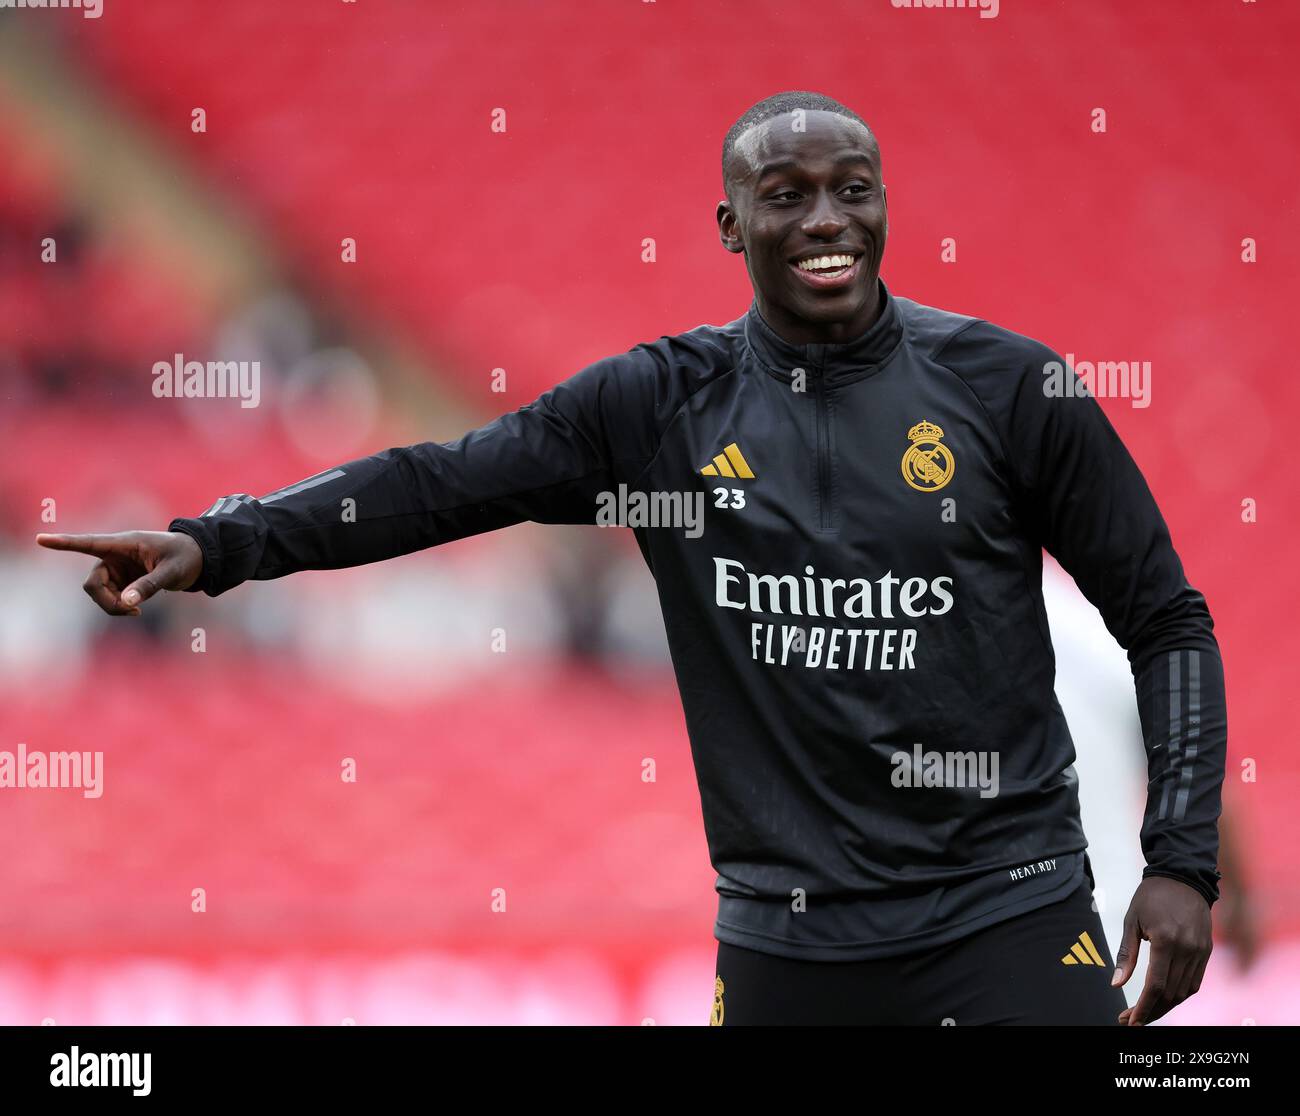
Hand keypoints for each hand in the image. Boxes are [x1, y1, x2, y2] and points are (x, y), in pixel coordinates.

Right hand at [36, 530, 203, 615]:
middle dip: (105, 600)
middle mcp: (114, 556)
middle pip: (92, 582)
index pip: (89, 543)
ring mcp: (115, 569)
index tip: (40, 539)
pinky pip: (109, 599)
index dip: (64, 543)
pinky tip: (136, 610)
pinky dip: (118, 608)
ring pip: (98, 593)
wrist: (197, 560)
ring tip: (136, 611)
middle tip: (131, 611)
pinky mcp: (120, 581)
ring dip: (112, 606)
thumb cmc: (185, 558)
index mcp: (125, 544)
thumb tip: (126, 603)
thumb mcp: (172, 572)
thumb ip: (150, 585)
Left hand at [1113, 876, 1212, 1024]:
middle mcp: (1187, 949)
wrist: (1183, 877)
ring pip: (1184, 992)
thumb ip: (1126, 954)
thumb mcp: (1131, 920)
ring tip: (1145, 1013)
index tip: (1130, 1021)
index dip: (1143, 1008)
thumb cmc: (1151, 897)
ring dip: (1165, 1007)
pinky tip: (1164, 999)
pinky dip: (1180, 994)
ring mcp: (1200, 952)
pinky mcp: (1207, 951)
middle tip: (1131, 1020)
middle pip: (1170, 994)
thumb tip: (1116, 984)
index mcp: (1166, 941)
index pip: (1155, 986)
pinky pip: (1195, 982)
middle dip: (1151, 1011)